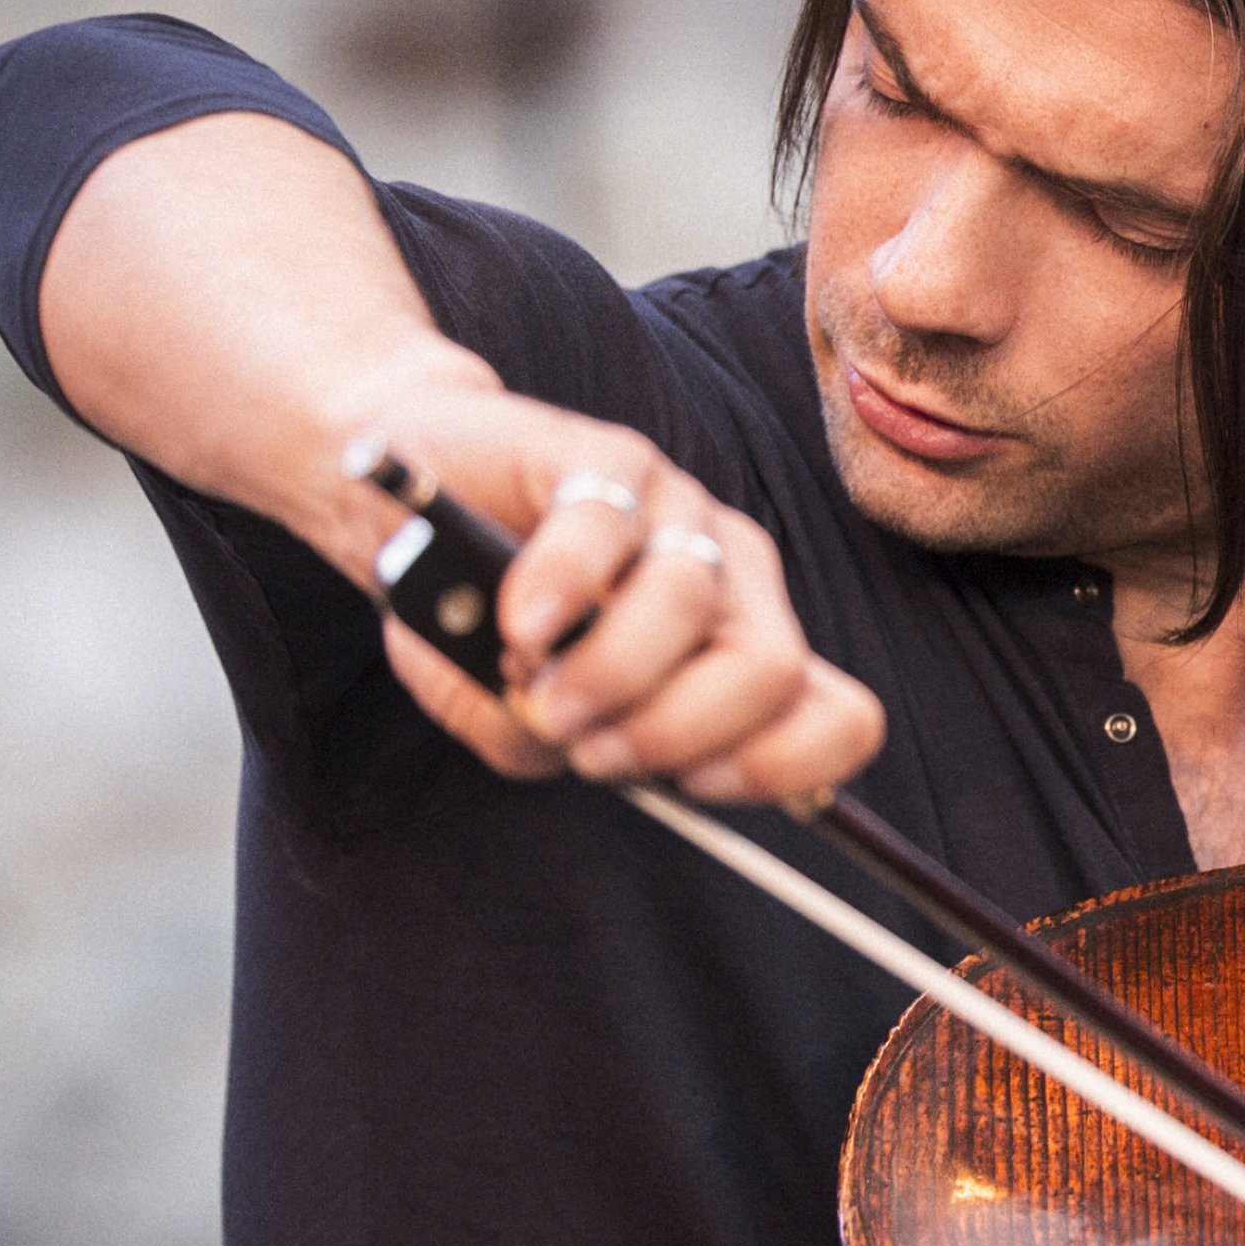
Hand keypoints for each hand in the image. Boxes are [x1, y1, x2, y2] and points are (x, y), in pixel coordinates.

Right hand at [338, 366, 882, 809]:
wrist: (405, 510)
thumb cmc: (480, 625)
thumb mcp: (515, 713)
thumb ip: (539, 742)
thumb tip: (558, 740)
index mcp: (743, 650)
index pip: (839, 717)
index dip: (781, 766)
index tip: (689, 787)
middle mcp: (734, 581)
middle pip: (771, 669)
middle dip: (676, 731)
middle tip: (589, 749)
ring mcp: (678, 512)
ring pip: (689, 602)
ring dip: (607, 671)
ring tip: (534, 685)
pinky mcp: (607, 457)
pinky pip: (607, 526)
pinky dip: (560, 589)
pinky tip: (519, 623)